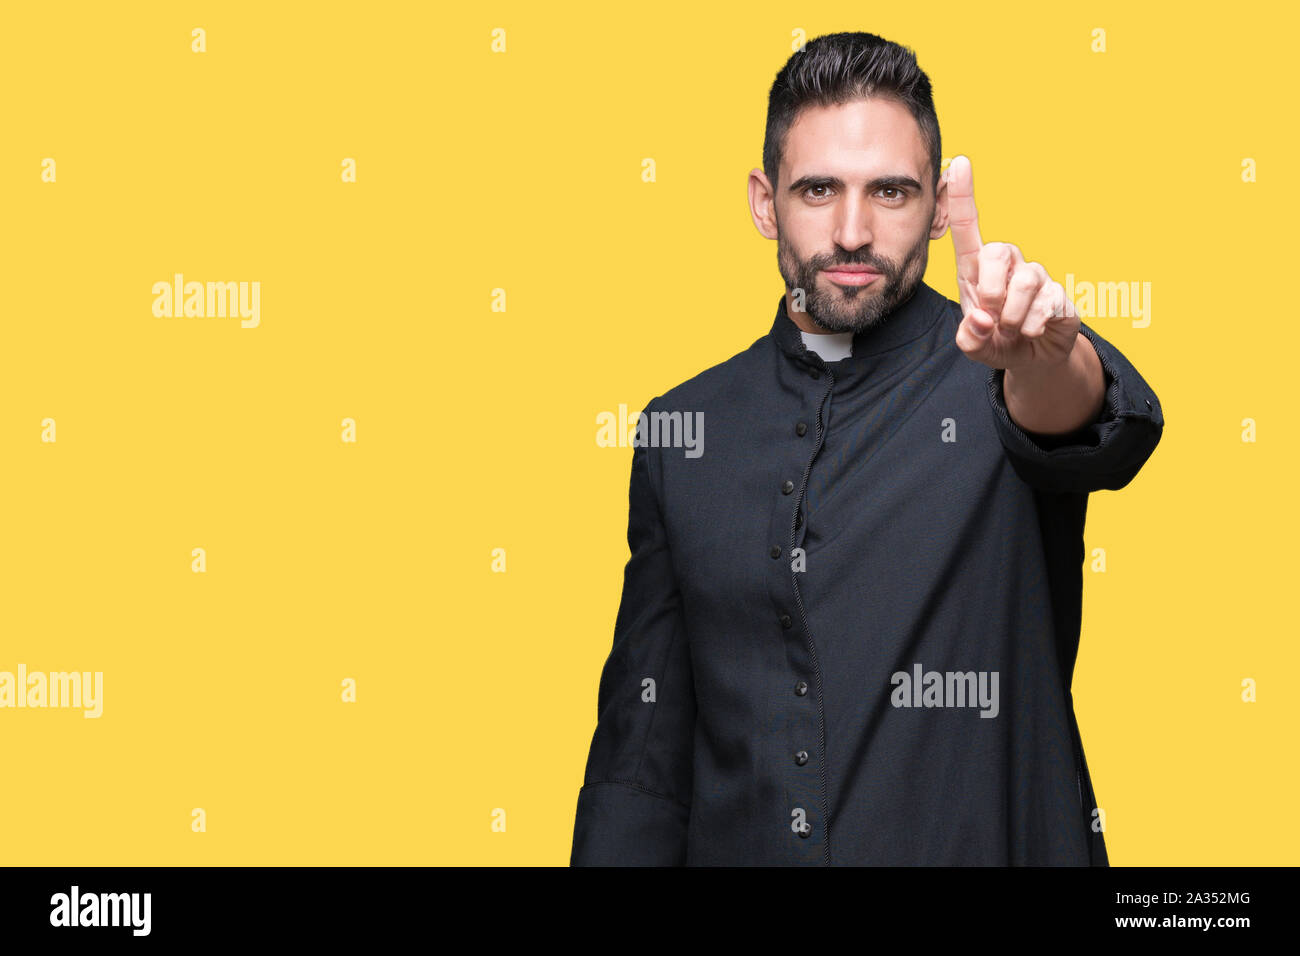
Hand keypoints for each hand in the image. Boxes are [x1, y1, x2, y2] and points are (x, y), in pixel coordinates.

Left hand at [946, 155, 1078, 373]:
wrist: (1031, 358)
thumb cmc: (996, 339)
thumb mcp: (973, 345)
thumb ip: (968, 337)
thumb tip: (981, 319)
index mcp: (978, 270)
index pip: (968, 227)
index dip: (963, 196)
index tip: (960, 162)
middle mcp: (1008, 264)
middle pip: (997, 250)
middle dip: (990, 290)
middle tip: (991, 317)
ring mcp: (1036, 276)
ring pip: (1025, 280)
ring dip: (1013, 315)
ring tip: (1012, 330)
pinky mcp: (1059, 294)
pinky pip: (1047, 302)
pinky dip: (1034, 325)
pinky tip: (1031, 332)